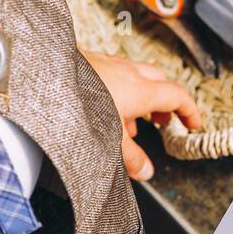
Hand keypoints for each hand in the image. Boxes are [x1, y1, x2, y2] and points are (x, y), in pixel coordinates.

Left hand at [80, 50, 202, 180]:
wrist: (39, 75)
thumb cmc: (75, 103)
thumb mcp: (108, 138)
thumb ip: (129, 157)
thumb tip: (145, 171)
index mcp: (138, 89)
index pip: (176, 95)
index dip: (189, 110)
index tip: (193, 124)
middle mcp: (126, 72)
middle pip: (159, 82)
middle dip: (167, 102)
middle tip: (167, 121)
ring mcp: (106, 63)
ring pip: (135, 77)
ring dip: (143, 98)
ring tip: (136, 123)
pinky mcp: (87, 62)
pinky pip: (114, 75)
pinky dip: (121, 92)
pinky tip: (107, 108)